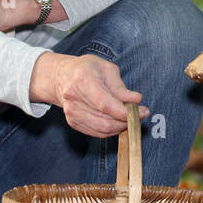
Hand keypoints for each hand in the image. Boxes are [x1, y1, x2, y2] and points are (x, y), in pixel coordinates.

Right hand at [30, 52, 146, 137]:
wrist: (61, 76)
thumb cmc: (86, 69)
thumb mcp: (106, 69)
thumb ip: (121, 87)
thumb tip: (136, 100)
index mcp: (83, 80)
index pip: (105, 104)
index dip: (124, 112)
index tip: (141, 111)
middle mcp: (73, 98)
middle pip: (104, 120)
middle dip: (126, 121)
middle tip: (140, 114)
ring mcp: (71, 112)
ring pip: (101, 130)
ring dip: (120, 127)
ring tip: (130, 117)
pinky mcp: (72, 122)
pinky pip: (96, 133)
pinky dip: (110, 130)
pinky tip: (118, 122)